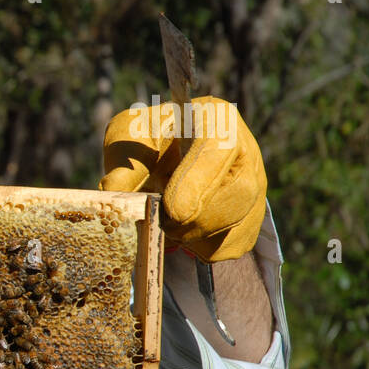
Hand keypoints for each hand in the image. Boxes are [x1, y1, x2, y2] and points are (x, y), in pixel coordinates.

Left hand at [99, 96, 266, 261]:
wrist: (168, 157)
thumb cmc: (148, 141)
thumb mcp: (129, 139)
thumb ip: (123, 163)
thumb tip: (113, 192)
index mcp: (216, 120)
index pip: (219, 149)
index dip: (198, 183)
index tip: (173, 211)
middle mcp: (246, 152)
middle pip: (237, 194)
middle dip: (194, 219)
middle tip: (160, 222)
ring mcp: (256, 188)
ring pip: (235, 224)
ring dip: (192, 235)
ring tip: (166, 220)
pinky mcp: (251, 220)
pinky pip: (229, 245)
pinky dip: (198, 247)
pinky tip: (182, 229)